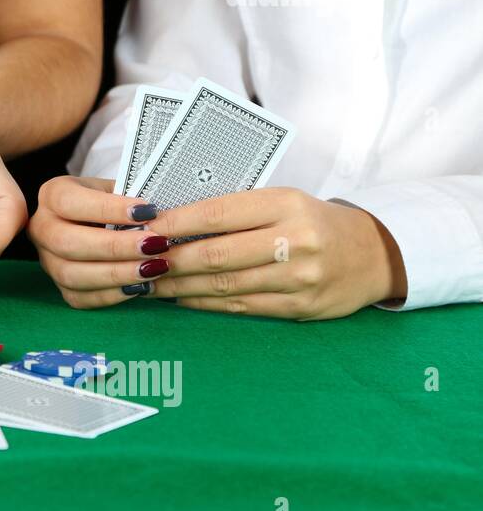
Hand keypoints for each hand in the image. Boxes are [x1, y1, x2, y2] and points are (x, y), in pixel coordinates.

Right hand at [28, 175, 170, 308]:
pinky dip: (112, 294)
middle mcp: (41, 228)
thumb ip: (129, 198)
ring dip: (116, 274)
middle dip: (115, 246)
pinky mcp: (59, 285)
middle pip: (67, 242)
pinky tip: (140, 286)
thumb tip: (155, 216)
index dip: (108, 209)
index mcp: (52, 195)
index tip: (147, 212)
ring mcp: (47, 260)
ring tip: (153, 268)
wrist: (98, 221)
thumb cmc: (112, 201)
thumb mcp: (117, 188)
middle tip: (154, 245)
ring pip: (70, 274)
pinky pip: (79, 298)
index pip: (70, 202)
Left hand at [143, 188, 406, 318]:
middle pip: (216, 254)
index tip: (142, 227)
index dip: (175, 223)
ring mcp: (300, 278)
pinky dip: (203, 303)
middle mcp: (295, 240)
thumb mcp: (281, 201)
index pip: (218, 213)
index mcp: (286, 204)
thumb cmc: (311, 221)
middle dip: (169, 259)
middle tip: (136, 260)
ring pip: (224, 285)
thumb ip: (234, 209)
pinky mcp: (300, 309)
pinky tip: (179, 297)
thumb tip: (168, 220)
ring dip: (179, 286)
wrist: (374, 254)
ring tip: (147, 281)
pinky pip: (240, 307)